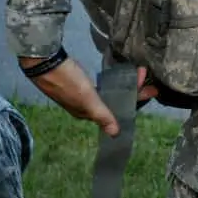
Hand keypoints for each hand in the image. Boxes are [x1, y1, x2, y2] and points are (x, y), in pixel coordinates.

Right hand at [19, 57, 157, 135]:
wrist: (45, 63)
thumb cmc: (67, 81)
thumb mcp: (87, 98)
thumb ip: (102, 115)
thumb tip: (115, 134)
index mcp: (88, 113)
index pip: (118, 111)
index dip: (136, 101)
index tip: (152, 90)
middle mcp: (87, 106)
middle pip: (117, 100)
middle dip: (135, 90)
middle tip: (148, 76)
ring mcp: (84, 94)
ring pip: (112, 92)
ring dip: (127, 83)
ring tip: (140, 71)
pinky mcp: (80, 83)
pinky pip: (105, 85)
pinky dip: (116, 81)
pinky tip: (123, 75)